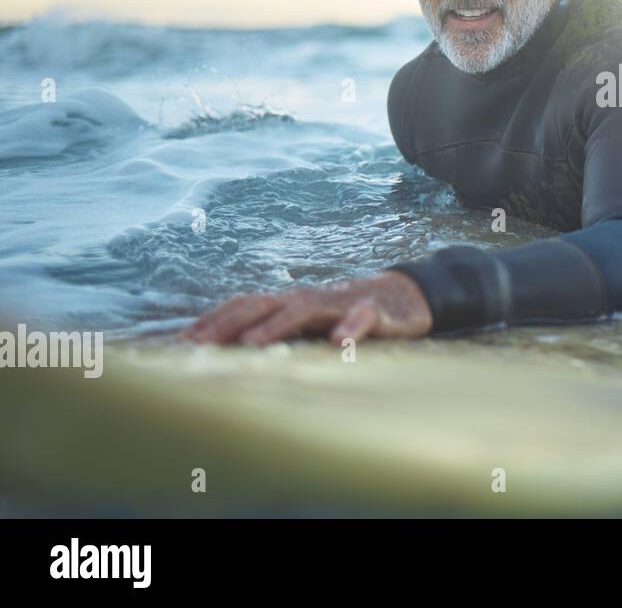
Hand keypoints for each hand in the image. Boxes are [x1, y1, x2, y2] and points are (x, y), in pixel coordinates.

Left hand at [179, 271, 432, 345]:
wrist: (404, 298)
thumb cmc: (349, 317)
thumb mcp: (310, 327)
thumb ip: (279, 336)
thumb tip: (231, 357)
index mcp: (290, 302)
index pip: (244, 305)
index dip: (213, 321)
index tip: (182, 344)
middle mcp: (309, 298)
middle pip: (262, 303)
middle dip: (228, 324)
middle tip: (200, 347)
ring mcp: (341, 302)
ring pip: (304, 308)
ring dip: (275, 325)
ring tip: (250, 345)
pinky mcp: (375, 311)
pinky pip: (362, 316)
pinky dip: (350, 326)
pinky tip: (340, 343)